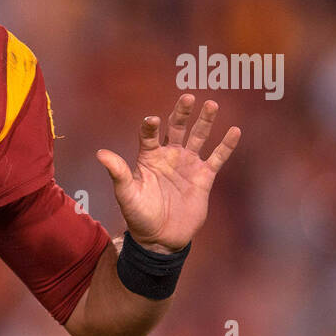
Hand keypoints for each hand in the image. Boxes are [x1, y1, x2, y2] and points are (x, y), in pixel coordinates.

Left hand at [96, 94, 240, 252]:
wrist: (161, 238)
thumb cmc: (139, 216)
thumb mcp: (126, 194)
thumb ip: (117, 173)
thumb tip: (100, 153)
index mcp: (148, 157)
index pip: (149, 135)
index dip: (150, 127)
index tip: (152, 120)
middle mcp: (169, 156)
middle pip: (177, 128)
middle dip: (182, 112)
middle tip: (188, 97)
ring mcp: (187, 164)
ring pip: (198, 137)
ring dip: (205, 121)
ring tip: (211, 104)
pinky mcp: (204, 177)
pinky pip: (217, 157)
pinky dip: (226, 145)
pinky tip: (235, 130)